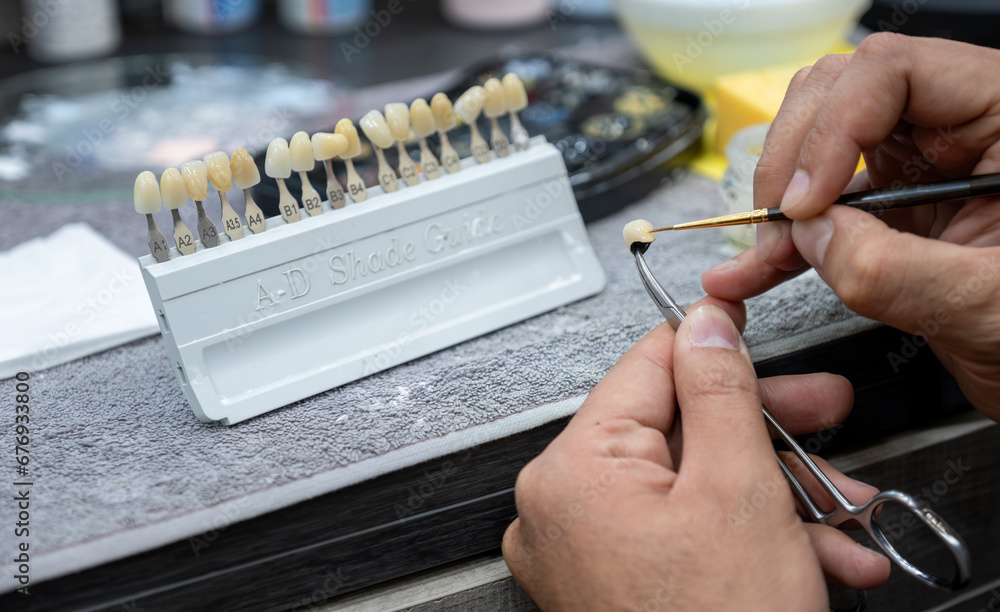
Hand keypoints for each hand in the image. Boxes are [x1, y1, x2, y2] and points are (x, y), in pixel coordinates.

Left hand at [502, 305, 888, 610]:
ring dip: (775, 494)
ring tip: (839, 512)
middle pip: (676, 431)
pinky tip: (814, 555)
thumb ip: (718, 390)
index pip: (646, 367)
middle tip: (821, 415)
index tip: (748, 330)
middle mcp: (562, 509)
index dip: (712, 345)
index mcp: (573, 470)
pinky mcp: (615, 585)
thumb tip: (704, 326)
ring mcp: (586, 553)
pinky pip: (682, 534)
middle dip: (766, 432)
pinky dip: (747, 538)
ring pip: (691, 488)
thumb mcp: (737, 489)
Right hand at [703, 34, 999, 416]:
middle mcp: (960, 127)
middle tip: (781, 224)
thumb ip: (897, 270)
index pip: (893, 72)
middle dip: (796, 159)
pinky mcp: (895, 205)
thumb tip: (814, 236)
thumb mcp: (989, 307)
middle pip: (844, 94)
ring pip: (820, 141)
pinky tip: (755, 269)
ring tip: (765, 252)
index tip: (808, 201)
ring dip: (781, 197)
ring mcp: (923, 163)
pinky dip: (785, 237)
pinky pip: (823, 203)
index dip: (835, 128)